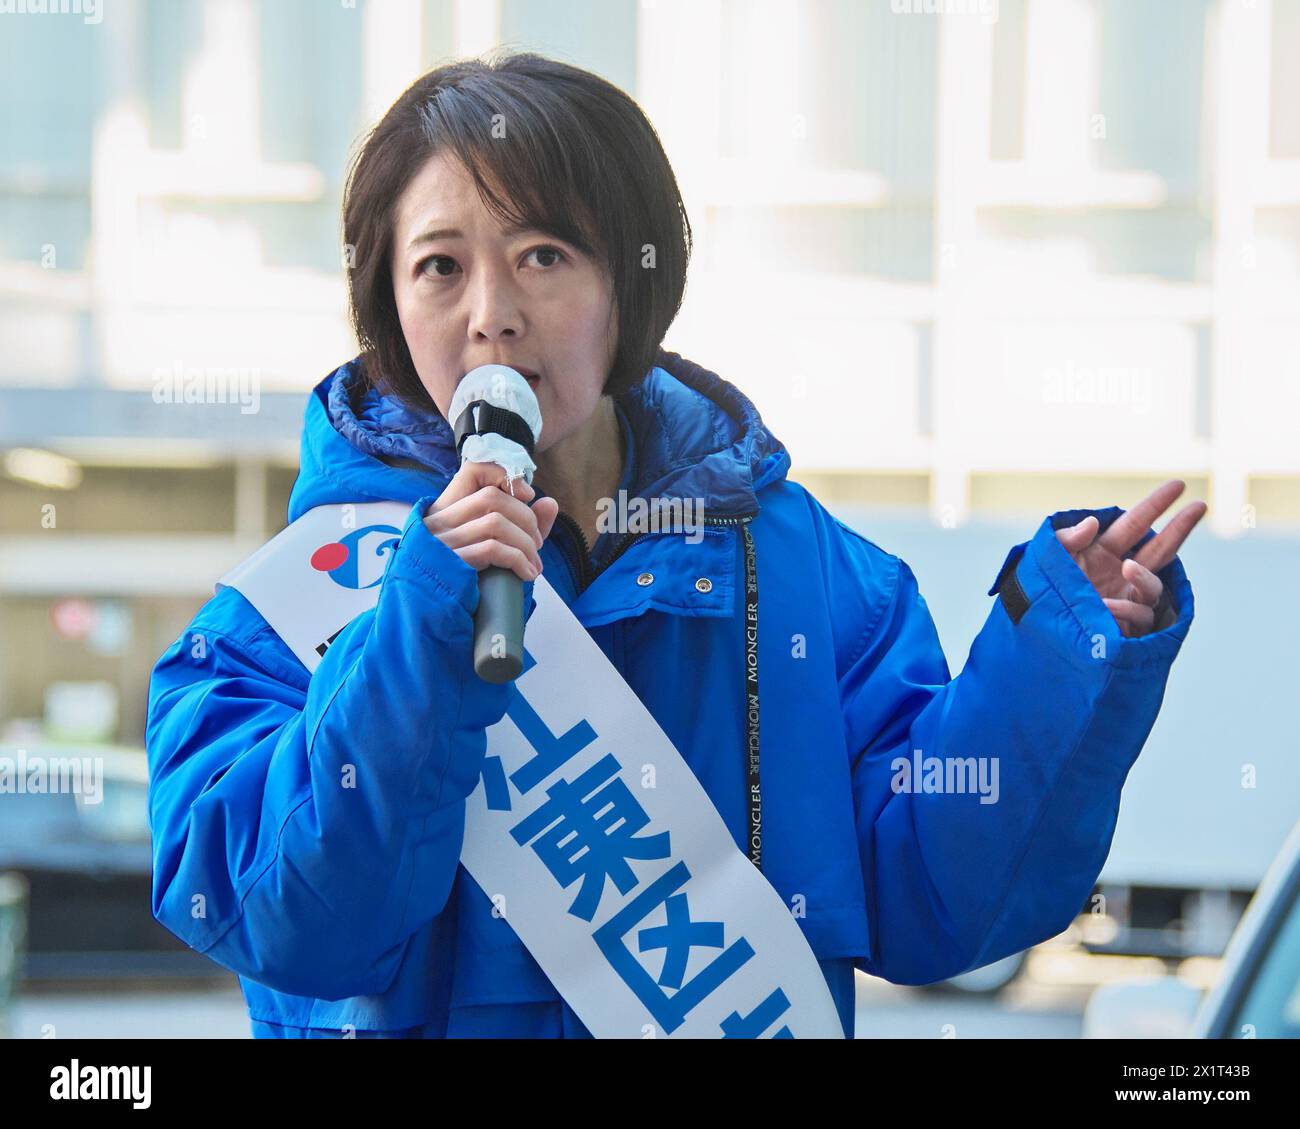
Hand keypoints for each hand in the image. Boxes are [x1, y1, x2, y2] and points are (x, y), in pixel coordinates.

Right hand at [423, 461, 559, 581]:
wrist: (436, 618)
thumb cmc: (467, 581)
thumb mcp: (495, 548)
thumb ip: (522, 525)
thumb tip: (550, 502)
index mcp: (446, 512)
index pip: (472, 471)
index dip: (503, 476)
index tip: (527, 495)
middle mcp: (439, 522)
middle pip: (492, 497)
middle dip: (525, 518)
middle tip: (537, 544)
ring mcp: (442, 542)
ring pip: (496, 523)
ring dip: (525, 544)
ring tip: (533, 565)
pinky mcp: (451, 564)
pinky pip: (492, 549)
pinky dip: (518, 560)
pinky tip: (526, 575)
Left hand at [1055, 479, 1205, 637]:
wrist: (1036, 631)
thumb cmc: (1041, 592)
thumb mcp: (1047, 561)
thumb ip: (1066, 539)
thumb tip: (1094, 523)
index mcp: (1103, 552)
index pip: (1134, 525)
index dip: (1155, 505)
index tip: (1178, 485)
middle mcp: (1120, 573)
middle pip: (1159, 549)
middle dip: (1179, 528)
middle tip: (1199, 506)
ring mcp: (1126, 600)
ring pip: (1152, 586)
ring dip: (1143, 576)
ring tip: (1127, 568)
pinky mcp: (1126, 627)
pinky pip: (1139, 617)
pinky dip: (1124, 610)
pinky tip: (1106, 607)